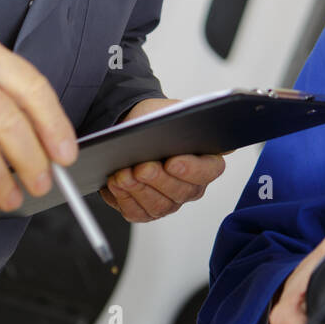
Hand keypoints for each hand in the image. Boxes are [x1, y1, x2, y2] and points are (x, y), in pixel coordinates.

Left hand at [98, 98, 227, 221]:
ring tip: (123, 174)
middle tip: (142, 167)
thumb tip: (185, 126)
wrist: (132, 130)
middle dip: (158, 179)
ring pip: (158, 205)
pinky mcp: (146, 211)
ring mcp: (169, 201)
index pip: (209, 170)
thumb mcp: (171, 111)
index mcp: (206, 160)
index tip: (172, 161)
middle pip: (181, 191)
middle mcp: (191, 186)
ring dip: (138, 189)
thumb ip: (185, 119)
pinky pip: (137, 212)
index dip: (192, 169)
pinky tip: (116, 183)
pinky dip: (124, 198)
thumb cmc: (155, 121)